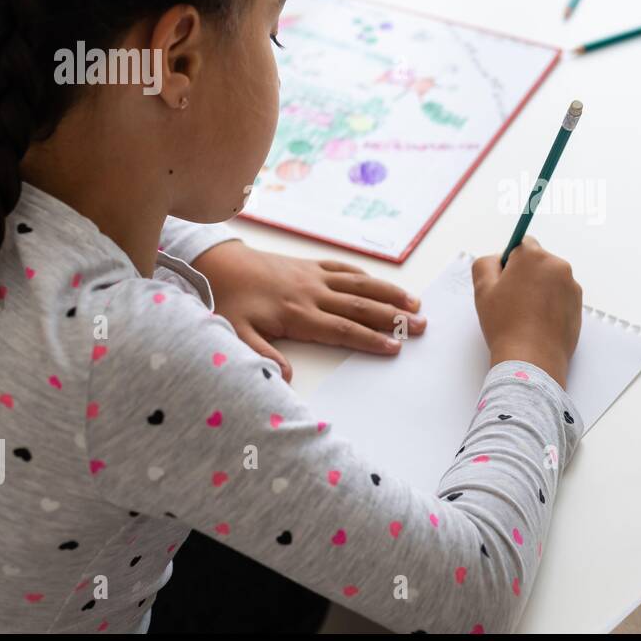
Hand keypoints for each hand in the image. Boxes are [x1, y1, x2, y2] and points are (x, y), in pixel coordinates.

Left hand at [191, 240, 424, 380]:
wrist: (219, 263)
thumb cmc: (228, 301)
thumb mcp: (235, 334)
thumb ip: (260, 356)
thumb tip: (285, 377)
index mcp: (298, 314)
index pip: (342, 330)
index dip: (370, 339)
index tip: (395, 347)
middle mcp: (313, 293)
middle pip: (360, 307)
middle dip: (393, 317)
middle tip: (421, 326)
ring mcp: (314, 276)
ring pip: (359, 285)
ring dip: (389, 294)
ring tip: (415, 303)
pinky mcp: (311, 265)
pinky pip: (344, 268)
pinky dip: (365, 276)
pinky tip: (380, 285)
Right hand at [472, 236, 581, 387]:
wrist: (532, 359)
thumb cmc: (505, 324)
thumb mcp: (482, 289)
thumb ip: (485, 263)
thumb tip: (496, 259)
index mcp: (534, 256)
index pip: (521, 244)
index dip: (509, 262)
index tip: (504, 280)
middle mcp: (557, 266)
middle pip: (537, 262)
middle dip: (525, 275)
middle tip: (511, 301)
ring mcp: (572, 286)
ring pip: (550, 280)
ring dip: (539, 290)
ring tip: (525, 315)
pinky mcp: (579, 306)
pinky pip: (561, 297)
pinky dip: (550, 305)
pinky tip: (538, 323)